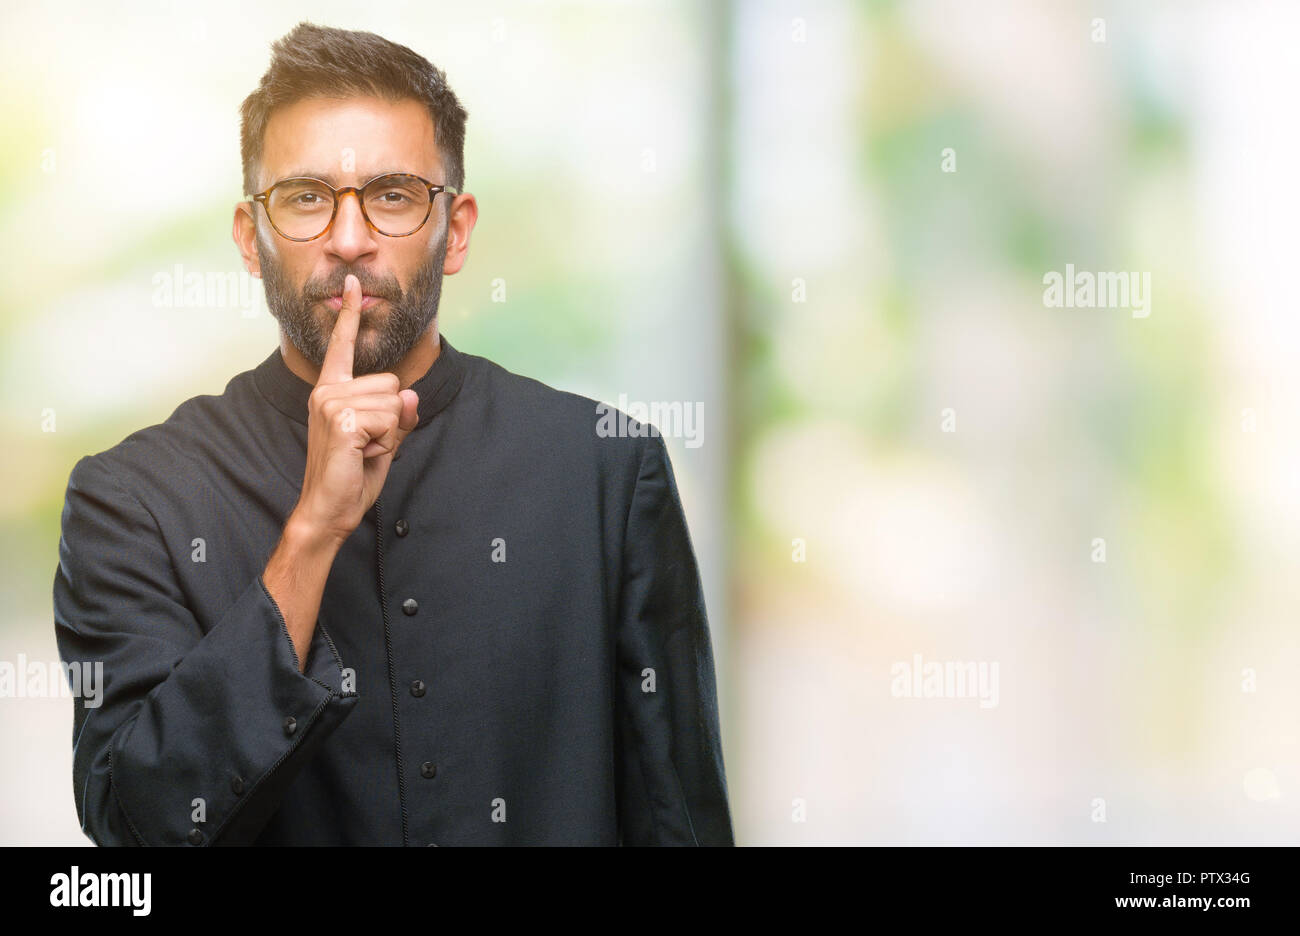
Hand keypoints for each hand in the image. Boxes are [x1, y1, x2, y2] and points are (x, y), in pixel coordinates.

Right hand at [293, 274, 418, 546]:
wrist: (328, 509)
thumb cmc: (351, 475)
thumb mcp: (384, 440)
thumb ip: (399, 416)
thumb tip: (411, 396)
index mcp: (331, 390)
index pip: (343, 346)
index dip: (351, 314)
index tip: (353, 282)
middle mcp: (327, 391)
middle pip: (394, 385)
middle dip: (393, 420)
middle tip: (367, 445)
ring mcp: (331, 403)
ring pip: (395, 403)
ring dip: (389, 434)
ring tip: (363, 451)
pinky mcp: (341, 419)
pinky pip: (391, 420)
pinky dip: (386, 443)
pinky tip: (362, 455)